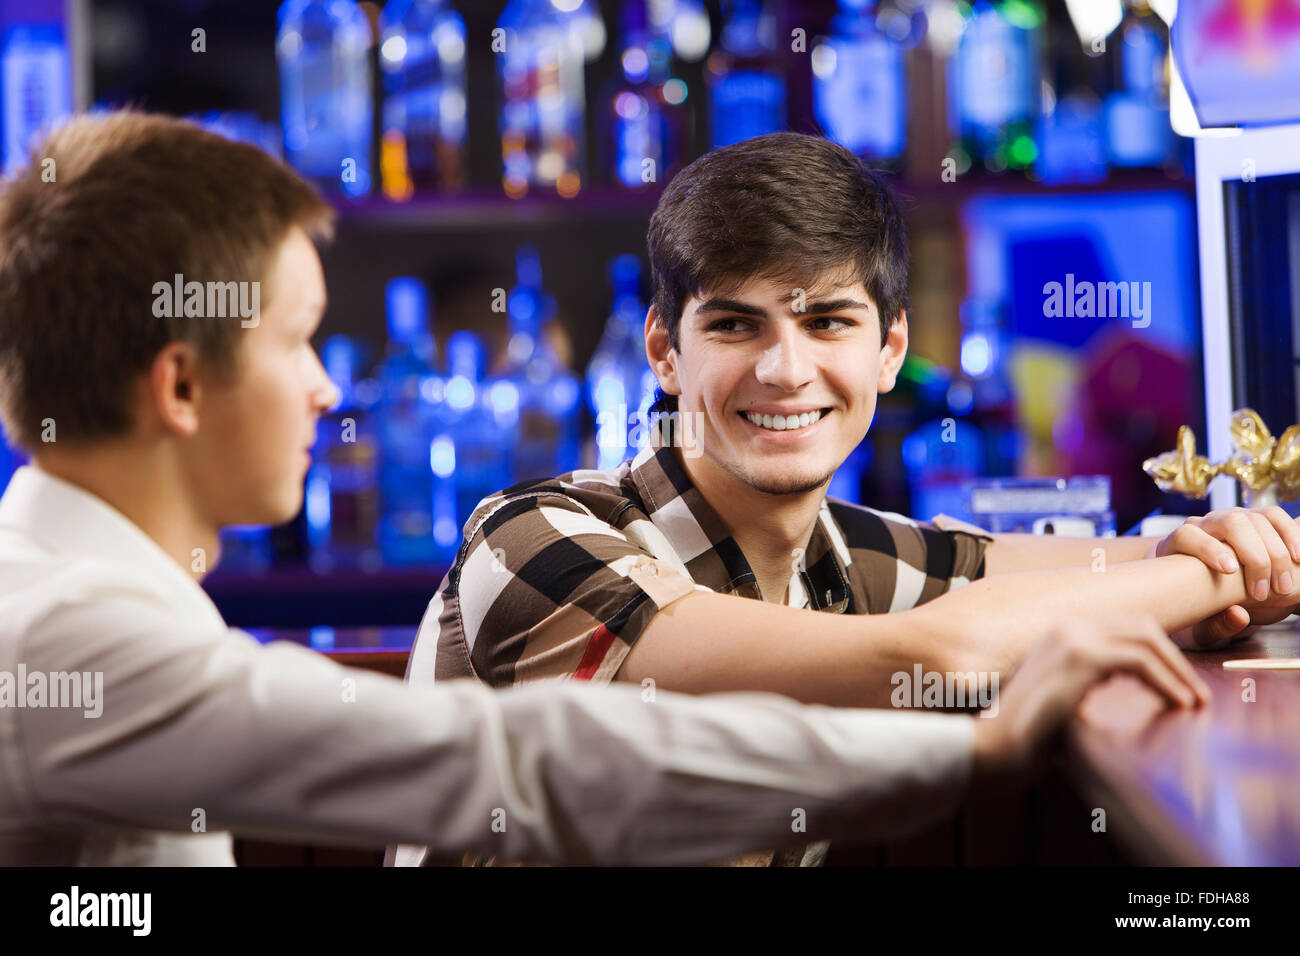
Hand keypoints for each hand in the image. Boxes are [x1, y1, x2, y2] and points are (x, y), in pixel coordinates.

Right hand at [972, 615, 1209, 780]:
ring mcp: (1072, 638)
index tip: (1179, 686)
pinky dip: (1167, 681)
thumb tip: (1126, 696)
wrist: (991, 746)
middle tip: (1195, 692)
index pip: (1125, 628)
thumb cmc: (1024, 737)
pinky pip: (1140, 660)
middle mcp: (1066, 628)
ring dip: (1178, 669)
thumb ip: (1089, 688)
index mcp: (1060, 635)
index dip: (1159, 654)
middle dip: (1174, 658)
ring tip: (1195, 700)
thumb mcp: (1063, 702)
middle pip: (1141, 626)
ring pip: (1146, 638)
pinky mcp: (1081, 657)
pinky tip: (1179, 704)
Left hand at [1149, 507, 1299, 646]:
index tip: (1229, 570)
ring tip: (1283, 587)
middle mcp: (1204, 526)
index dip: (1206, 549)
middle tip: (1263, 594)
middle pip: (1229, 523)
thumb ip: (1217, 624)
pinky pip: (1274, 516)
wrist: (1212, 586)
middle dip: (1253, 557)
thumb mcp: (1202, 622)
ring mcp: (1229, 518)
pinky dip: (1289, 534)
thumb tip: (1239, 615)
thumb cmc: (1201, 605)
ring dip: (1275, 552)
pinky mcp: (1253, 518)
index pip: (1186, 536)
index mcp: (1178, 547)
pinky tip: (1298, 558)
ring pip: (1254, 519)